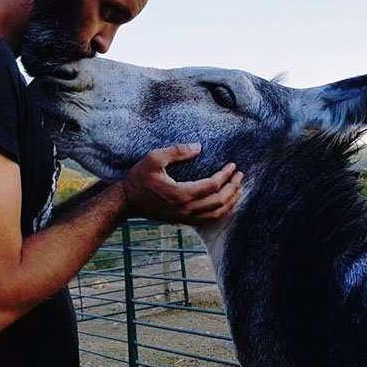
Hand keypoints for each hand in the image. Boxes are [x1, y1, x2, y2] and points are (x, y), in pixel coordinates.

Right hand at [117, 143, 243, 224]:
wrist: (126, 201)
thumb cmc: (139, 178)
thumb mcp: (154, 158)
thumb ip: (177, 152)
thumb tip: (198, 147)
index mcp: (181, 193)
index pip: (213, 186)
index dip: (226, 175)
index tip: (233, 165)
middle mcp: (186, 208)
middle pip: (219, 201)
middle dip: (233, 187)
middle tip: (240, 175)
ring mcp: (185, 217)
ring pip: (216, 214)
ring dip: (231, 202)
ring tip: (239, 189)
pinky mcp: (182, 220)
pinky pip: (208, 220)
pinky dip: (221, 212)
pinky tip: (226, 204)